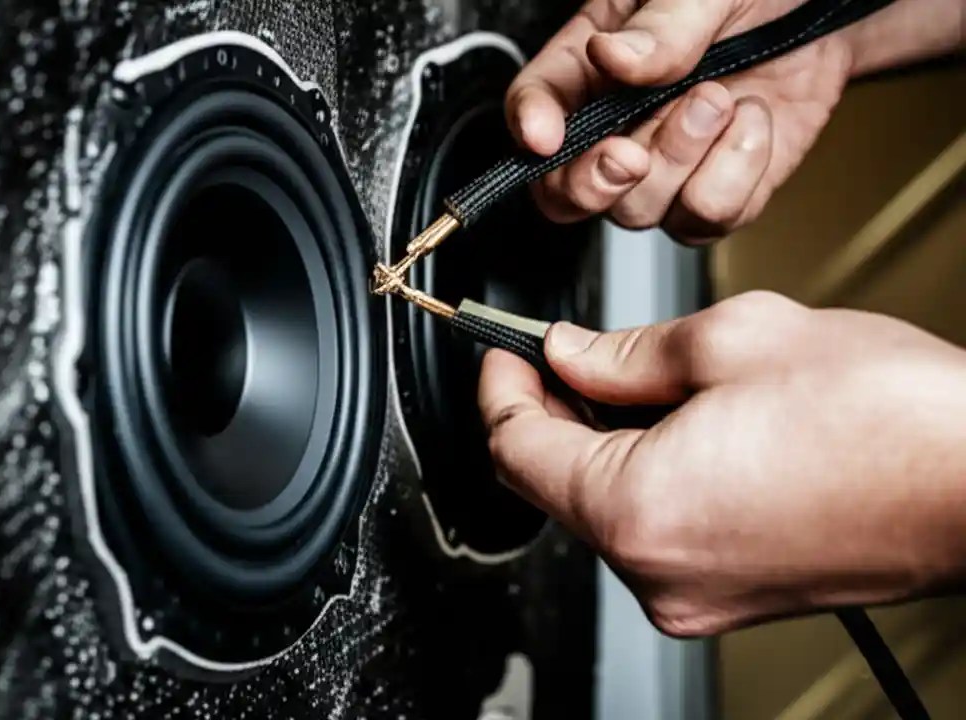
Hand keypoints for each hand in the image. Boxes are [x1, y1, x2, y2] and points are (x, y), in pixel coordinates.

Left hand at [478, 291, 965, 635]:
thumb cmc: (889, 420)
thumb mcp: (732, 340)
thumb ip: (624, 353)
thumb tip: (571, 354)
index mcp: (637, 512)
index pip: (515, 449)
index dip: (500, 388)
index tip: (505, 351)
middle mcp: (658, 573)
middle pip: (555, 484)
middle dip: (551, 411)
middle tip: (565, 351)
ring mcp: (698, 596)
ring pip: (607, 507)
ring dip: (603, 442)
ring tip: (643, 380)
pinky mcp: (734, 597)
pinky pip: (658, 531)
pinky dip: (649, 475)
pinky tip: (682, 426)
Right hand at [508, 0, 853, 242]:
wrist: (832, 14)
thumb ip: (660, 24)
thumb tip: (613, 56)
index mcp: (589, 63)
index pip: (535, 103)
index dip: (530, 126)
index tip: (544, 136)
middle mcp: (615, 123)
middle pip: (565, 189)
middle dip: (594, 182)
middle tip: (629, 154)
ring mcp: (662, 166)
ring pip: (637, 209)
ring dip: (682, 159)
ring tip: (720, 99)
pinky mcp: (713, 193)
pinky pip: (703, 218)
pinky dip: (736, 176)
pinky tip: (752, 124)